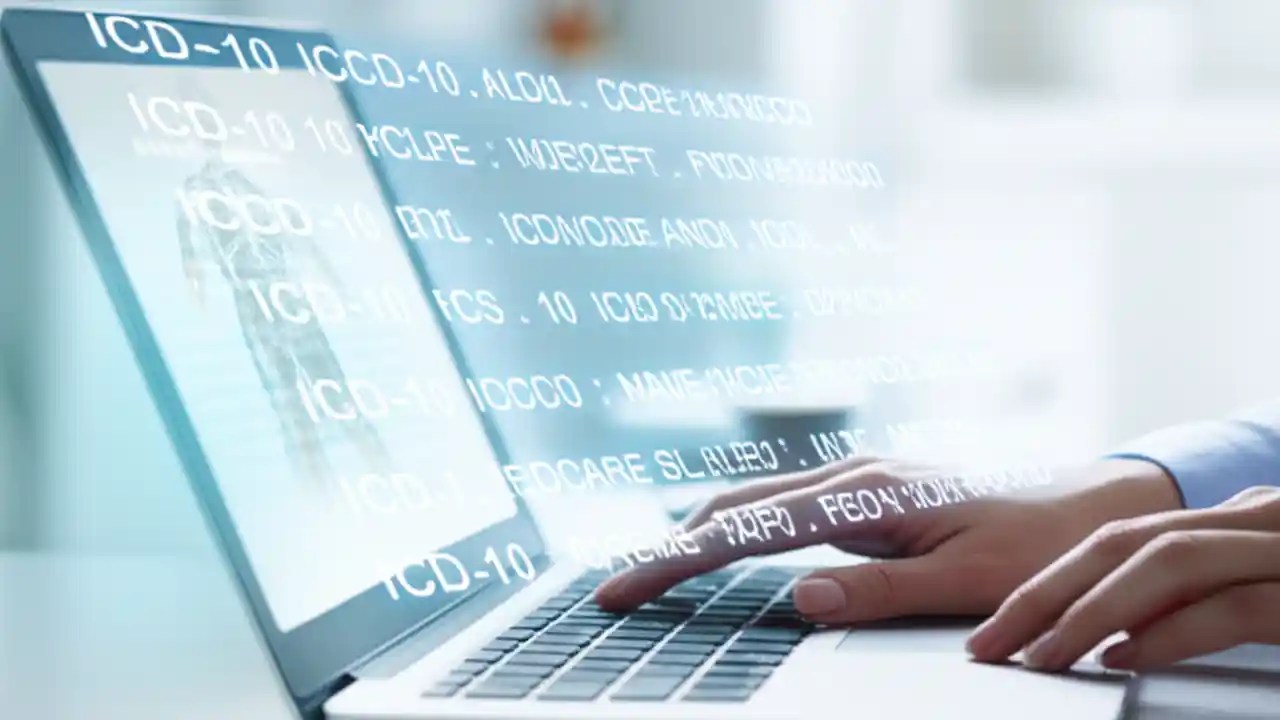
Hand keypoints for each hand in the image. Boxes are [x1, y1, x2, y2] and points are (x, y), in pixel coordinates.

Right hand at [594, 457, 1181, 625]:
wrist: (1089, 506)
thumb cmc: (1036, 546)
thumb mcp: (966, 581)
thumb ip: (879, 590)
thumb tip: (795, 596)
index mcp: (867, 494)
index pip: (746, 529)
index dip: (676, 562)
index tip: (623, 588)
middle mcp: (853, 476)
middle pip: (734, 506)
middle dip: (668, 547)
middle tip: (615, 587)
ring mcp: (858, 480)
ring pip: (754, 502)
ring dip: (696, 535)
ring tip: (649, 570)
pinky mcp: (868, 494)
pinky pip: (783, 508)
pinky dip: (735, 529)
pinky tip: (719, 546)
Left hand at [967, 486, 1279, 671]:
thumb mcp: (1258, 581)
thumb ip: (1194, 594)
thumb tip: (1118, 630)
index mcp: (1233, 516)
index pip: (1116, 540)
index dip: (1047, 582)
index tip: (993, 628)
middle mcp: (1253, 518)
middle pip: (1122, 543)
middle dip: (1044, 594)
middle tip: (988, 643)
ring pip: (1166, 561)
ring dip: (1092, 610)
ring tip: (1040, 655)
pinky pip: (1232, 608)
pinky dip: (1170, 632)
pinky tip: (1124, 659)